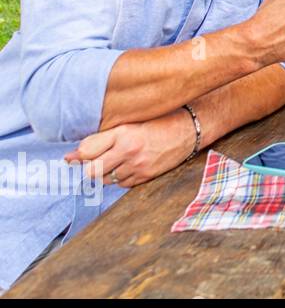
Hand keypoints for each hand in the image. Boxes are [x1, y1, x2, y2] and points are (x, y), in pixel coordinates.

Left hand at [64, 109, 193, 187]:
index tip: (73, 157)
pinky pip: (122, 184)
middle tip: (96, 161)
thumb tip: (71, 156)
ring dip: (105, 173)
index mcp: (122, 134)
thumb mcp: (128, 124)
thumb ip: (100, 139)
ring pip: (106, 180)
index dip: (77, 155)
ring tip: (116, 161)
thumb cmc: (157, 123)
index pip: (86, 151)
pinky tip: (128, 166)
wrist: (189, 130)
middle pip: (92, 171)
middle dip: (90, 167)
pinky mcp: (146, 176)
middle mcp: (129, 151)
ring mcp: (138, 166)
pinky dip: (121, 178)